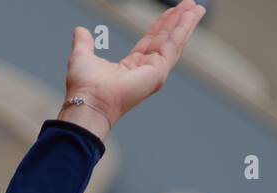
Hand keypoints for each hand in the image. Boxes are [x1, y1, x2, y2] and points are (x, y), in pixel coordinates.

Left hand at [58, 0, 204, 139]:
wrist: (88, 100)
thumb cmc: (84, 86)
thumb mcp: (82, 55)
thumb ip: (84, 43)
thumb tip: (80, 30)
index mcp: (131, 67)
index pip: (151, 41)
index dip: (161, 25)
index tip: (171, 11)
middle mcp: (146, 70)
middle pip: (166, 40)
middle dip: (178, 22)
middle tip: (190, 5)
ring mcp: (154, 72)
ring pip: (174, 42)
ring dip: (185, 24)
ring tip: (196, 7)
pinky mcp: (158, 72)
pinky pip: (173, 45)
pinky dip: (182, 30)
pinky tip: (190, 16)